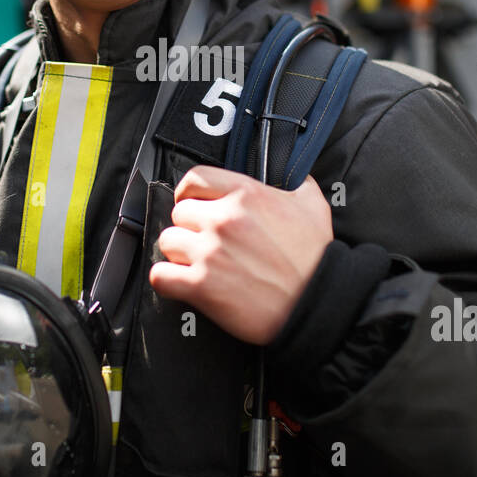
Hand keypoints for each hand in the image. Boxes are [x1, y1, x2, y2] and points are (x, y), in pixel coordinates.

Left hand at [151, 166, 333, 344]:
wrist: (317, 303)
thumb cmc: (315, 259)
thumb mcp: (312, 206)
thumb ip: (296, 183)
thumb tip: (292, 173)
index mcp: (246, 194)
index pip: (195, 178)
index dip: (190, 192)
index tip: (192, 202)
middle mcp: (223, 219)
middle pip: (179, 212)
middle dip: (190, 227)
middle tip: (205, 241)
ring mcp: (209, 252)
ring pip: (167, 241)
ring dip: (179, 253)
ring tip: (197, 262)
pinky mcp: (201, 286)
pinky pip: (160, 276)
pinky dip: (166, 280)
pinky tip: (181, 282)